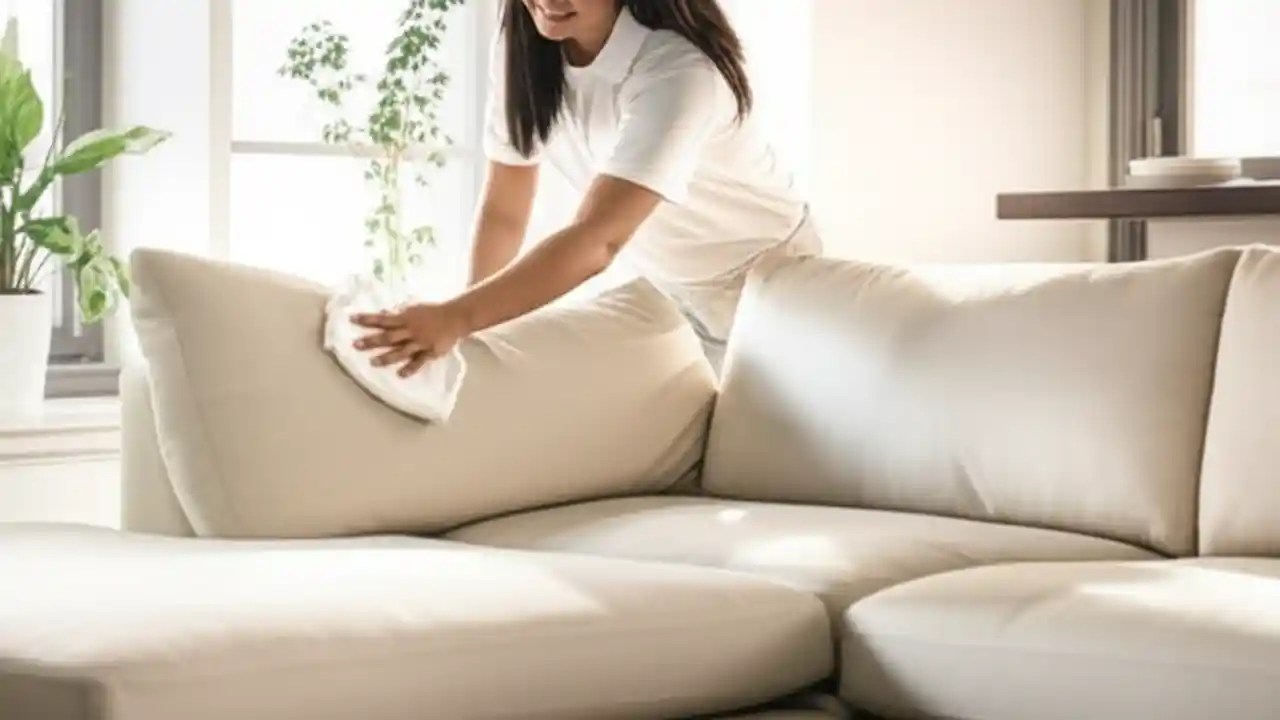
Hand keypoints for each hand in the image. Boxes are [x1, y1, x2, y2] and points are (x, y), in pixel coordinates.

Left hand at [350, 302, 469, 377]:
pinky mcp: (430, 352)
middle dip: (372, 341)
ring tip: (373, 362)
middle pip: (388, 337)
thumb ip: (399, 312)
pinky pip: (419, 362)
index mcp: (405, 318)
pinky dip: (410, 368)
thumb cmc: (433, 312)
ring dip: (386, 357)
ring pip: (400, 351)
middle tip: (356, 345)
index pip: (382, 319)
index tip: (352, 319)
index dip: (367, 319)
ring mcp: (420, 342)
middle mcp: (410, 331)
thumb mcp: (414, 308)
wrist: (455, 317)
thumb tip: (383, 313)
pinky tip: (400, 374)